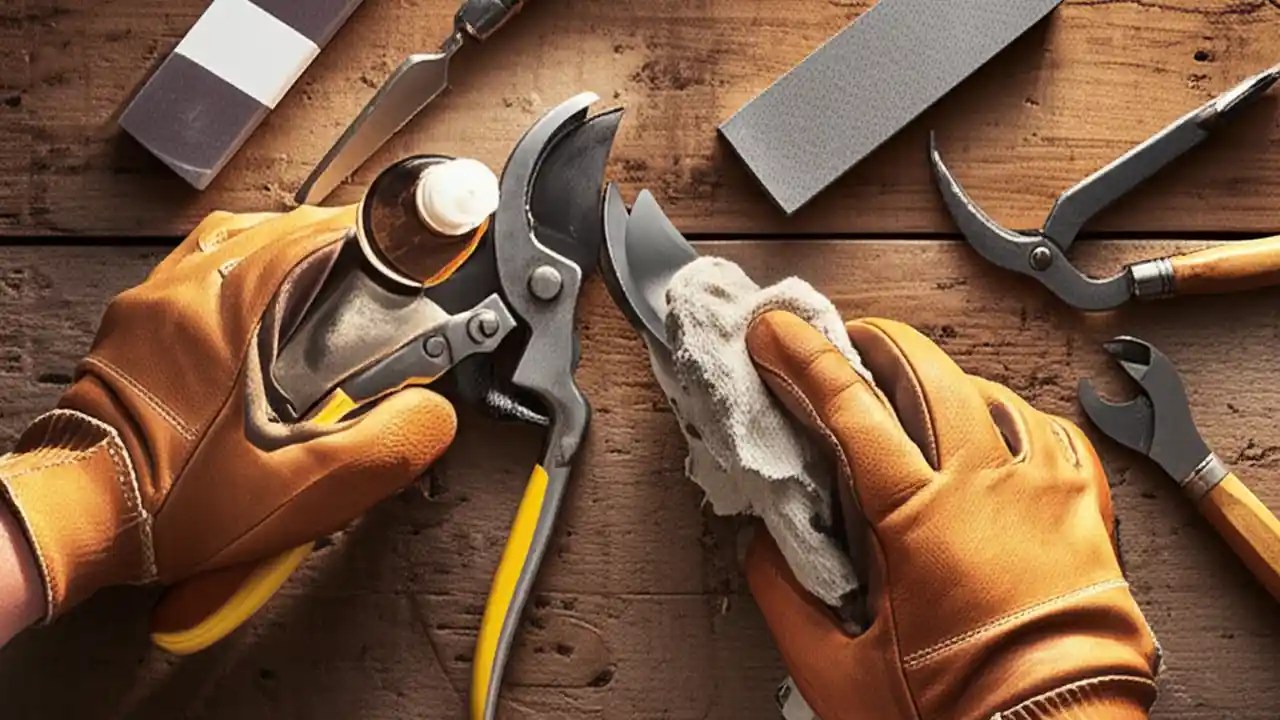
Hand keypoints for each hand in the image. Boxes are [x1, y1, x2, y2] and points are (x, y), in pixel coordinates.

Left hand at [0, 207, 455, 618]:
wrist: (82, 520)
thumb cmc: (176, 505)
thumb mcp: (307, 490)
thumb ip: (387, 446)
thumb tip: (433, 411)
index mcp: (229, 310)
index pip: (314, 232)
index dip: (370, 233)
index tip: (404, 246)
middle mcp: (184, 289)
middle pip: (277, 230)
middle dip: (334, 246)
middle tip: (373, 280)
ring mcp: (151, 301)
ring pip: (234, 243)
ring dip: (285, 255)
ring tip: (321, 291)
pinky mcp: (132, 323)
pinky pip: (196, 268)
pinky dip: (239, 275)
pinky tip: (259, 313)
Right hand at [744, 312, 1158, 719]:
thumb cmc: (956, 715)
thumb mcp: (837, 673)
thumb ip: (783, 600)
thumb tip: (760, 547)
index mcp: (918, 518)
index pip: (850, 407)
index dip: (804, 357)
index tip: (775, 330)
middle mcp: (986, 488)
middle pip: (929, 373)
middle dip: (879, 342)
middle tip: (847, 342)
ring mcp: (1044, 493)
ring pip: (993, 395)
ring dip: (946, 379)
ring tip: (918, 387)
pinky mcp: (1085, 514)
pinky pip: (1056, 435)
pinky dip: (1018, 419)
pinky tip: (1000, 431)